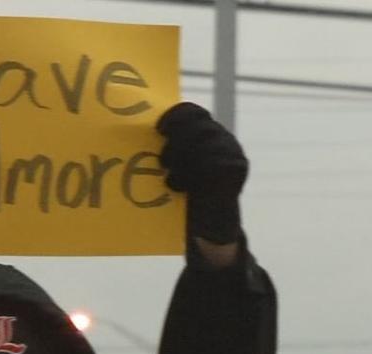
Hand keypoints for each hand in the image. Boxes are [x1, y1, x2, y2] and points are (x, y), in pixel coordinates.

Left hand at [156, 102, 247, 244]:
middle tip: (162, 162)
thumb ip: (169, 149)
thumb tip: (134, 138)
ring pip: (205, 146)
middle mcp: (222, 137)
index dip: (174, 117)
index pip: (192, 112)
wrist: (211, 223)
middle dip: (177, 142)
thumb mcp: (178, 166)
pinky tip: (182, 189)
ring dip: (183, 163)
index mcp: (206, 129)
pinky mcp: (237, 168)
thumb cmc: (188, 191)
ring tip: (171, 182)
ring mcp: (232, 151)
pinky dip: (194, 177)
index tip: (158, 129)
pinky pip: (214, 165)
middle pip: (198, 127)